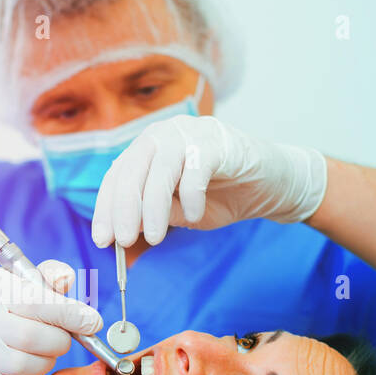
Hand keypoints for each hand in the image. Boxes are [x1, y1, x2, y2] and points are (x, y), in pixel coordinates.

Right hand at [0, 260, 102, 374]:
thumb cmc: (1, 311)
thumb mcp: (18, 283)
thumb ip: (47, 276)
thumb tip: (67, 278)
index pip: (35, 301)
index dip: (70, 313)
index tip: (93, 322)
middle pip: (32, 336)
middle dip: (59, 340)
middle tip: (62, 338)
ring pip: (28, 365)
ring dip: (47, 360)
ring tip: (42, 351)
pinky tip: (28, 367)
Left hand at [90, 115, 327, 247]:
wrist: (273, 185)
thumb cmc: (224, 196)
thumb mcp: (180, 212)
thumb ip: (154, 214)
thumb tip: (122, 231)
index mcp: (149, 149)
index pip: (117, 176)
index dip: (106, 208)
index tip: (102, 240)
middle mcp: (164, 134)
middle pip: (132, 170)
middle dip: (124, 209)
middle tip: (124, 242)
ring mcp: (191, 132)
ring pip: (160, 170)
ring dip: (153, 207)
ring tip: (156, 237)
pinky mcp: (219, 141)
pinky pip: (195, 169)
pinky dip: (191, 197)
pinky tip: (196, 216)